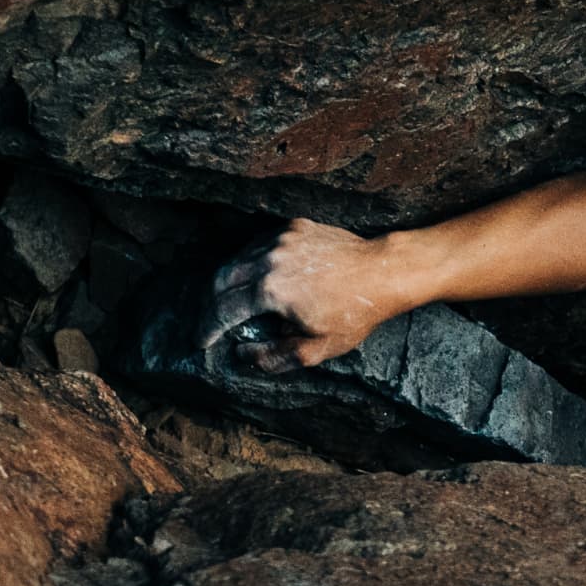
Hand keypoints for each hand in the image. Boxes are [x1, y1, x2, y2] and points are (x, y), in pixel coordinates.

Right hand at [206, 218, 400, 372]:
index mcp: (270, 291)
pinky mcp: (293, 228)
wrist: (384, 272)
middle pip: (220, 280)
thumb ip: (273, 357)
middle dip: (209, 305)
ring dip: (226, 282)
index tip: (201, 342)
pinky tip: (253, 279)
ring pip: (237, 259)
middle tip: (209, 323)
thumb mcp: (316, 349)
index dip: (207, 329)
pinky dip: (249, 263)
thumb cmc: (354, 314)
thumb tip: (241, 354)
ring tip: (227, 303)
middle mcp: (269, 260)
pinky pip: (259, 245)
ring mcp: (281, 239)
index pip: (222, 310)